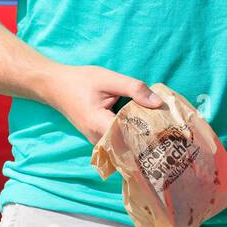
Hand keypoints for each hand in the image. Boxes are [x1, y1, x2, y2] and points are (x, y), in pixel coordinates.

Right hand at [45, 64, 163, 144]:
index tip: (167, 133)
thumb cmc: (81, 81)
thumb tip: (158, 103)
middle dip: (148, 142)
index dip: (148, 137)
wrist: (55, 86)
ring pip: (123, 148)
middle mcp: (97, 139)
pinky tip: (145, 130)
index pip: (129, 139)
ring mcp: (96, 142)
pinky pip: (117, 144)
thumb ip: (133, 89)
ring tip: (162, 134)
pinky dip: (131, 138)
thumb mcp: (108, 79)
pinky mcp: (98, 139)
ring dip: (140, 142)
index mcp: (99, 124)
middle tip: (170, 136)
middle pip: (128, 147)